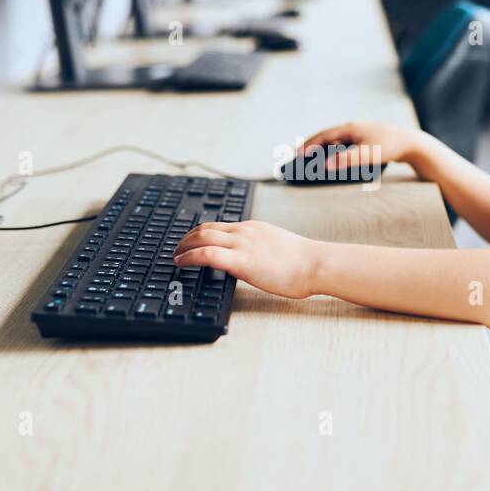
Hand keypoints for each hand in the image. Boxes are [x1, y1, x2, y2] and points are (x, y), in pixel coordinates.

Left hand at [172, 220, 323, 298]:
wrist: (315, 264)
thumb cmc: (304, 263)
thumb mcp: (278, 249)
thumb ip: (262, 250)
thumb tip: (255, 261)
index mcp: (254, 229)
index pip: (219, 226)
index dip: (200, 233)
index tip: (191, 241)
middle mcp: (245, 232)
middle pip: (206, 228)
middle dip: (187, 238)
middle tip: (177, 248)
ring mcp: (242, 244)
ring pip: (201, 237)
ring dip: (183, 247)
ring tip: (175, 257)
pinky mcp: (241, 261)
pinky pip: (206, 254)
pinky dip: (189, 257)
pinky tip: (181, 264)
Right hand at [297, 121, 430, 175]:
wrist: (412, 143)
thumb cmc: (390, 146)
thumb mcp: (367, 154)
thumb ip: (346, 160)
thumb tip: (325, 166)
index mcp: (350, 129)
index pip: (323, 136)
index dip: (309, 145)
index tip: (296, 154)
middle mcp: (353, 128)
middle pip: (327, 136)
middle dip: (312, 145)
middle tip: (298, 155)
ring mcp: (359, 133)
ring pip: (336, 140)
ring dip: (323, 148)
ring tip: (312, 158)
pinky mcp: (366, 139)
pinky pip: (344, 144)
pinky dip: (335, 151)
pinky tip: (334, 159)